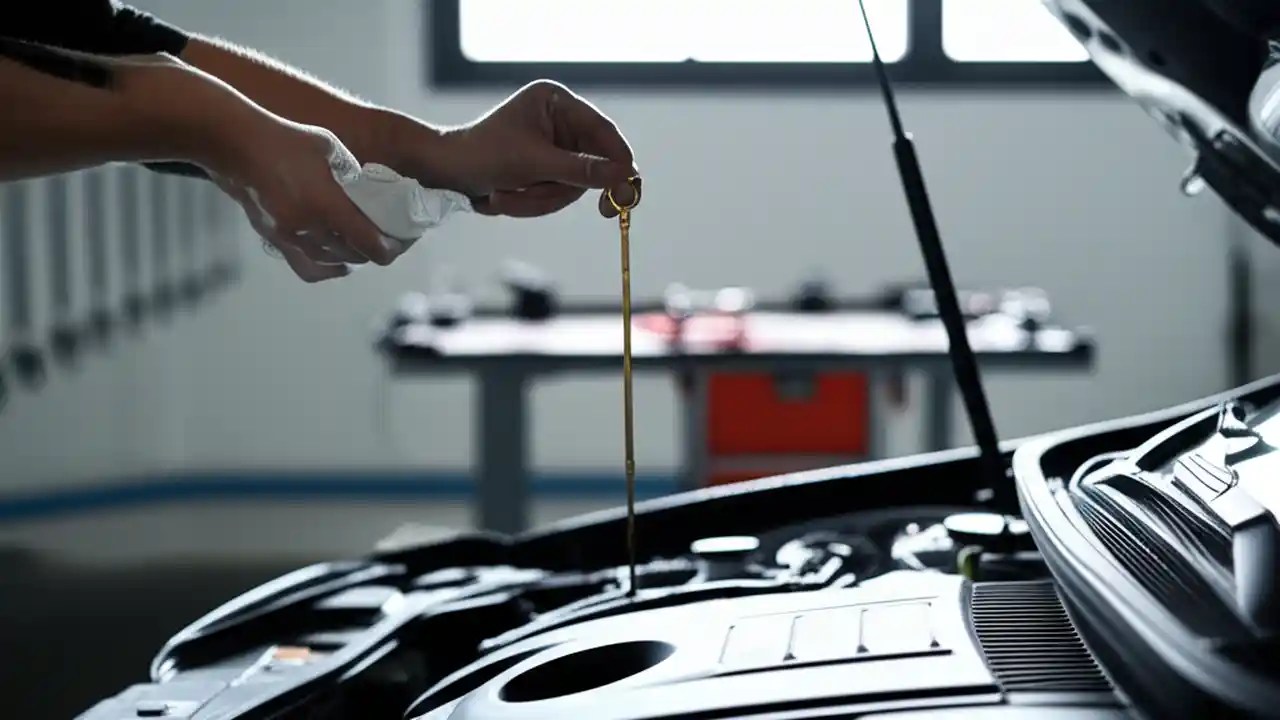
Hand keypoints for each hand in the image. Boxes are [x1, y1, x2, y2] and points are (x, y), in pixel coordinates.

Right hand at [205, 113, 391, 282]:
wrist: (238, 145)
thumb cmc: (287, 140)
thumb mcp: (331, 148)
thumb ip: (352, 172)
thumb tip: (369, 187)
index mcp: (327, 205)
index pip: (369, 243)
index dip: (390, 249)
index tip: (401, 243)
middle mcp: (309, 228)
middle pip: (354, 254)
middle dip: (375, 251)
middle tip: (388, 240)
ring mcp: (289, 237)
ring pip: (331, 262)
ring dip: (352, 257)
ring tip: (364, 247)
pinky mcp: (274, 238)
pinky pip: (306, 267)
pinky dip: (327, 269)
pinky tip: (339, 264)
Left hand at [397, 80, 640, 218]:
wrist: (443, 172)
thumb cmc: (482, 155)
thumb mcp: (534, 164)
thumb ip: (581, 170)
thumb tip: (624, 175)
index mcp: (556, 101)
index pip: (603, 131)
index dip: (619, 161)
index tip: (628, 189)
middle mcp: (559, 120)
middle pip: (591, 164)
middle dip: (561, 189)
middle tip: (550, 205)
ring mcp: (552, 146)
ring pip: (573, 186)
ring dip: (540, 200)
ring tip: (505, 197)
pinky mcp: (543, 168)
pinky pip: (557, 194)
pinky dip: (533, 204)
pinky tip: (503, 197)